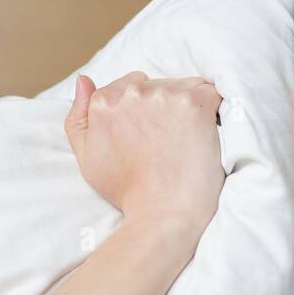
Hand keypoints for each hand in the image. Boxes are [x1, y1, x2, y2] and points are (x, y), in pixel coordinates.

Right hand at [63, 71, 225, 237]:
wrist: (162, 214)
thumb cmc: (127, 192)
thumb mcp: (87, 157)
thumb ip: (78, 117)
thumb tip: (83, 80)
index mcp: (104, 102)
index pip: (133, 84)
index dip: (148, 109)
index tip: (155, 133)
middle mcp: (132, 93)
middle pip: (160, 84)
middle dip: (169, 106)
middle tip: (173, 142)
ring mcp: (165, 97)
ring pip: (187, 87)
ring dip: (191, 107)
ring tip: (190, 141)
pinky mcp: (195, 105)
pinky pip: (212, 93)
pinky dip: (215, 110)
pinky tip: (209, 133)